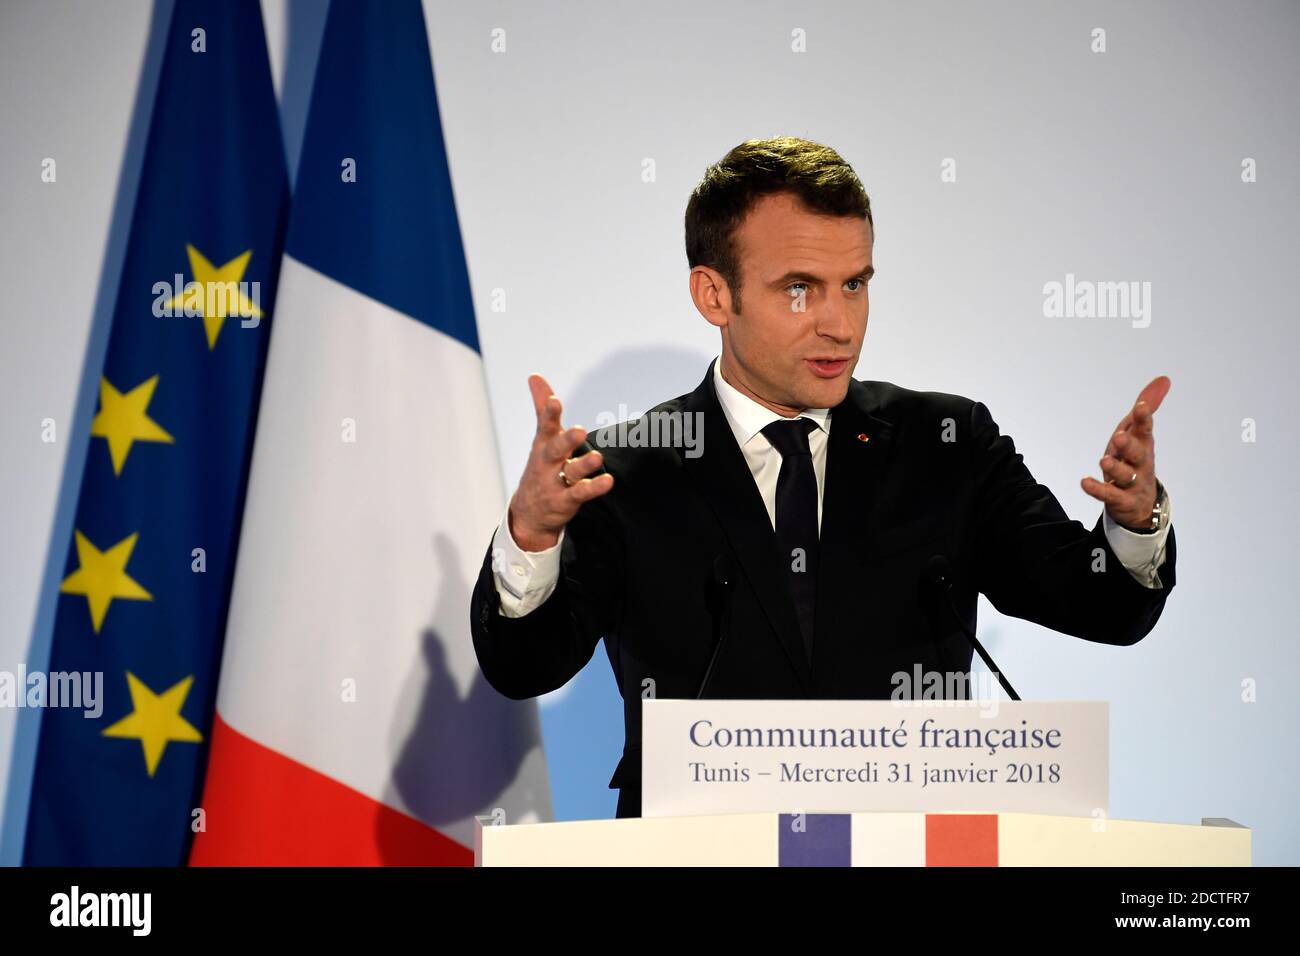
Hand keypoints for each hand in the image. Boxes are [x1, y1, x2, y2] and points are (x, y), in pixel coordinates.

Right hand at [507, 373, 613, 551]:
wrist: (529, 512)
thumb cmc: (541, 466)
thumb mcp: (541, 438)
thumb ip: (542, 408)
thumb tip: (535, 376)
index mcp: (543, 445)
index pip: (544, 426)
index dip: (549, 413)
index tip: (554, 400)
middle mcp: (548, 463)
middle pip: (555, 450)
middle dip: (566, 440)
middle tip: (579, 430)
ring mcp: (556, 483)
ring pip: (571, 473)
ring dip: (584, 465)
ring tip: (598, 457)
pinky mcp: (566, 501)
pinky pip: (581, 494)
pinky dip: (594, 488)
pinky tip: (608, 481)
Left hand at [1080, 375, 1169, 531]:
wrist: (1141, 504)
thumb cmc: (1134, 460)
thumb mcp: (1137, 434)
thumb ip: (1145, 409)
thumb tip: (1164, 379)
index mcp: (1143, 445)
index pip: (1145, 430)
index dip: (1144, 419)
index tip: (1141, 406)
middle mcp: (1140, 464)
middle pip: (1138, 454)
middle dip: (1129, 445)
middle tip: (1119, 437)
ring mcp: (1132, 483)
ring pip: (1125, 475)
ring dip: (1115, 468)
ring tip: (1103, 461)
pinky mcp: (1121, 500)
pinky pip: (1109, 495)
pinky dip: (1097, 489)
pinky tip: (1084, 482)